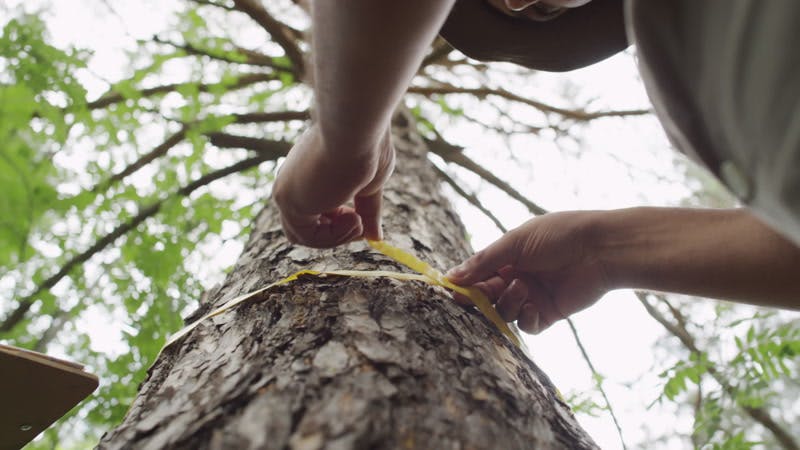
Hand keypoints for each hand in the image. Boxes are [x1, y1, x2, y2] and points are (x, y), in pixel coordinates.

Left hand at [272, 126, 394, 247]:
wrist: (356, 130)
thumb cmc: (366, 146)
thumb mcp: (370, 184)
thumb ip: (367, 210)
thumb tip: (376, 237)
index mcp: (306, 173)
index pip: (310, 210)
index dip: (335, 222)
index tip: (360, 219)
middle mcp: (291, 182)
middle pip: (302, 226)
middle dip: (334, 232)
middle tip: (360, 223)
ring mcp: (286, 192)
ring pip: (303, 236)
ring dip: (337, 237)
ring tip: (359, 220)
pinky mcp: (288, 202)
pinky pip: (310, 238)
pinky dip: (336, 237)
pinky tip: (355, 219)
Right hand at [446, 211, 610, 333]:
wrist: (601, 249)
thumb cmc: (560, 235)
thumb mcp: (516, 242)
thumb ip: (484, 261)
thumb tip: (452, 276)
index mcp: (509, 258)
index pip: (478, 275)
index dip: (465, 284)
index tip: (453, 290)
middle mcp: (518, 277)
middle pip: (488, 297)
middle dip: (481, 297)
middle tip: (476, 297)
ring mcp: (534, 296)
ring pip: (505, 312)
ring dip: (508, 303)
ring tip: (522, 288)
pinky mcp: (550, 313)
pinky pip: (528, 325)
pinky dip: (526, 318)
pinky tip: (533, 306)